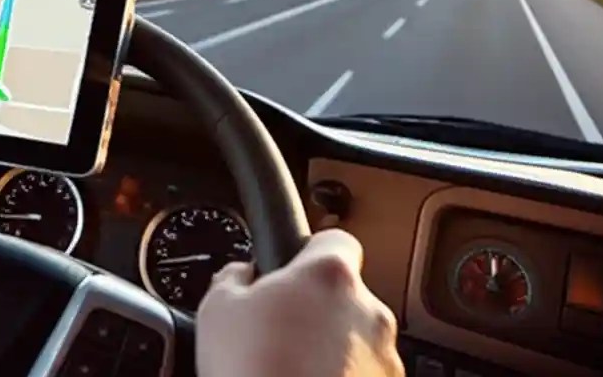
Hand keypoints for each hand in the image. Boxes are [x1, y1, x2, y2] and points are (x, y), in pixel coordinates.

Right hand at [197, 229, 403, 376]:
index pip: (334, 238)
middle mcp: (369, 311)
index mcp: (330, 275)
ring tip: (289, 370)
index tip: (290, 267)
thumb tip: (240, 275)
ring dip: (330, 348)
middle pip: (345, 294)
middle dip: (316, 307)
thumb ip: (234, 277)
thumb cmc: (250, 372)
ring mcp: (385, 358)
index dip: (307, 251)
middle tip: (277, 328)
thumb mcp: (216, 309)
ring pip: (356, 339)